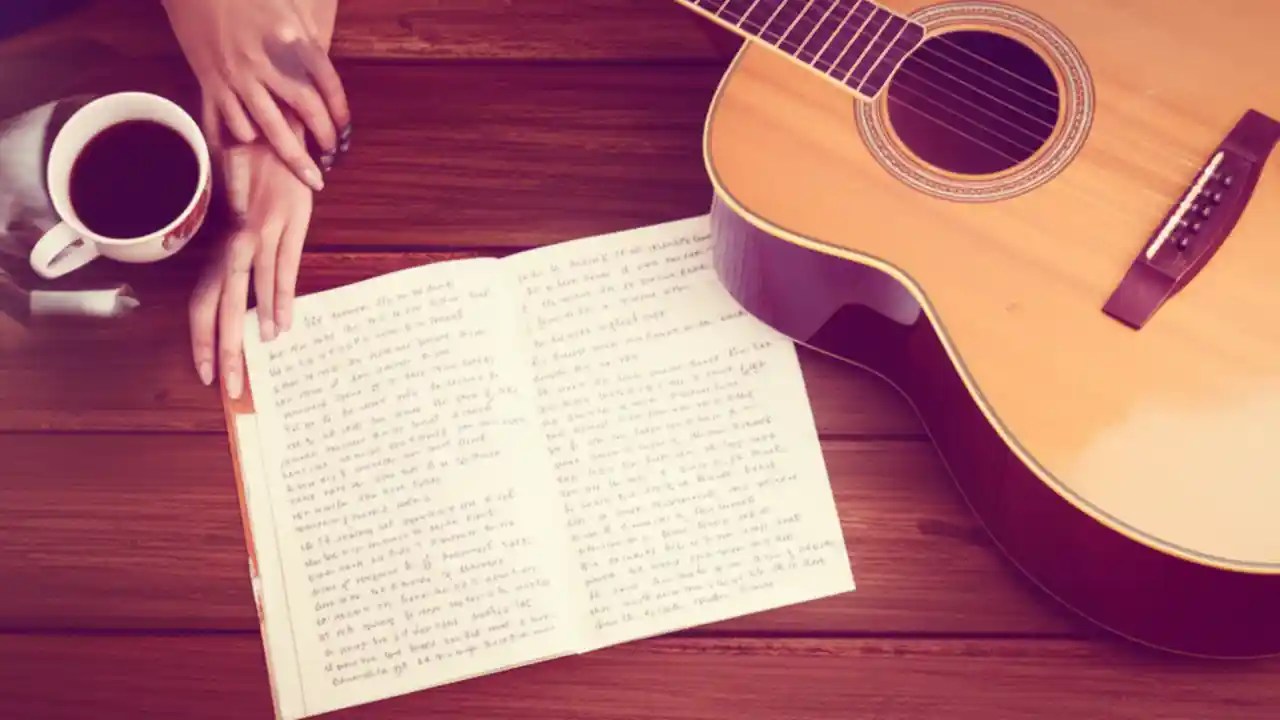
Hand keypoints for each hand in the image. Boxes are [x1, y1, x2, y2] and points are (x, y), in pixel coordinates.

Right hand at [162, 0, 349, 191]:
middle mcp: (266, 62)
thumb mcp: (291, 7)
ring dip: (291, 154)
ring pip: (268, 126)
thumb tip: (326, 69)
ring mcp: (236, 76)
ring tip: (307, 174)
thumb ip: (309, 39)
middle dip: (323, 138)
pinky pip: (226, 122)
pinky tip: (255, 151)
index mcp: (291, 40)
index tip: (345, 129)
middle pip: (304, 108)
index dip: (340, 109)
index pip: (327, 82)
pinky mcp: (209, 83)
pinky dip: (242, 140)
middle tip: (332, 160)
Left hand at [189, 141, 312, 398]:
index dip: (202, 338)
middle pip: (222, 304)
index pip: (205, 301)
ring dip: (250, 330)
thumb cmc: (255, 169)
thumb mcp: (240, 213)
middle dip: (222, 347)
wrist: (270, 124)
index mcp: (223, 245)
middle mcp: (235, 242)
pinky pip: (283, 267)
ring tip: (252, 363)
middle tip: (225, 385)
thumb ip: (238, 246)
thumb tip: (240, 284)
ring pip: (250, 290)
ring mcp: (261, 231)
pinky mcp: (288, 220)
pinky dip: (280, 299)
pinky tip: (280, 326)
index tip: (205, 372)